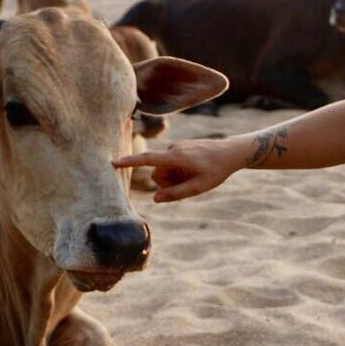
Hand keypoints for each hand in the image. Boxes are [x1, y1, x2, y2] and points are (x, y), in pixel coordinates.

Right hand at [113, 138, 241, 201]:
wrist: (231, 151)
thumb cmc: (216, 170)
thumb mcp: (198, 187)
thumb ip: (176, 194)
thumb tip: (155, 199)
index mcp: (176, 157)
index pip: (147, 159)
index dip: (130, 161)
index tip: (113, 162)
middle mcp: (173, 148)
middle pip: (157, 173)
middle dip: (167, 182)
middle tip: (189, 183)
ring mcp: (177, 146)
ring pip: (164, 169)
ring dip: (175, 177)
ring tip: (194, 176)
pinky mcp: (180, 147)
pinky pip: (172, 163)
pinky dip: (179, 171)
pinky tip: (195, 170)